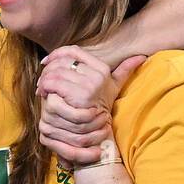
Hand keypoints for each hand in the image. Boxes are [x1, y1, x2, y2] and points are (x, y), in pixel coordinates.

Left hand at [37, 47, 143, 166]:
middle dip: (47, 70)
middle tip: (42, 80)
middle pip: (61, 62)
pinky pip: (53, 84)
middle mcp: (97, 75)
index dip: (56, 53)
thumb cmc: (102, 107)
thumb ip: (124, 70)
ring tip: (41, 88)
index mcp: (101, 68)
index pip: (73, 50)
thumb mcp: (113, 87)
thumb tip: (141, 57)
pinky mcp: (79, 97)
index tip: (46, 61)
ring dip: (44, 80)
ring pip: (55, 73)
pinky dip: (44, 87)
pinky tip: (43, 94)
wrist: (99, 132)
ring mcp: (89, 86)